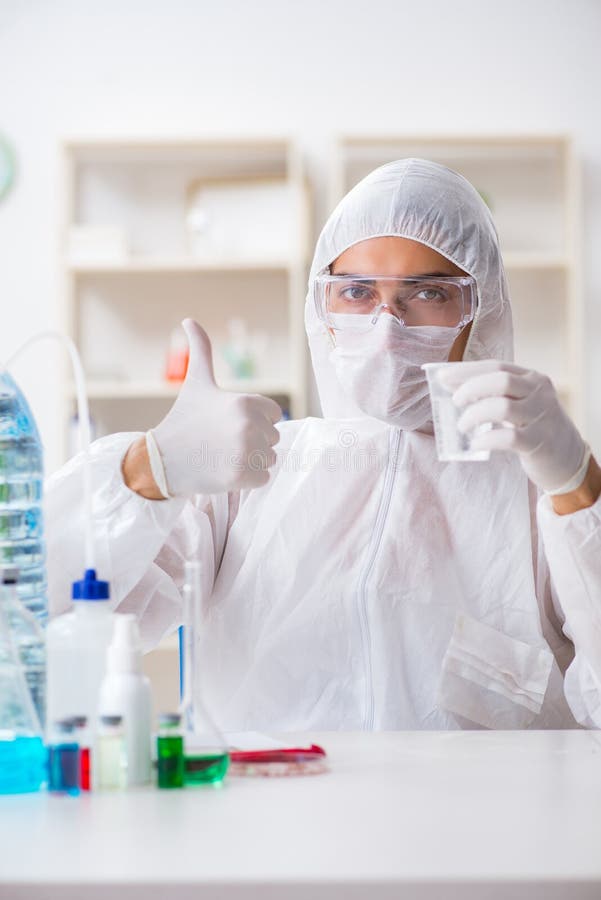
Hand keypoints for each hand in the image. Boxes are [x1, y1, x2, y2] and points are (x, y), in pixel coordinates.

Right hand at [151, 319, 280, 496]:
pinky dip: (248, 479)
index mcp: (245, 402)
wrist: (162, 460)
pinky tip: (225, 471)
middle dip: (252, 442)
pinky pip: (263, 479)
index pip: (273, 415)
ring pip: (269, 459)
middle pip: (272, 438)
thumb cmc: (183, 420)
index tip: (228, 424)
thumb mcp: (196, 383)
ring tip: (223, 456)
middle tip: (222, 443)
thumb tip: (188, 320)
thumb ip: (201, 351)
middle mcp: (249, 425)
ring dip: (251, 461)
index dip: (254, 421)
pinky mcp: (242, 476)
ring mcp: (246, 452)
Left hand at [439, 360, 586, 493]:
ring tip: (462, 426)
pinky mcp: (539, 442)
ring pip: (502, 408)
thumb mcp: (520, 402)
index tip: (443, 377)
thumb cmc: (533, 426)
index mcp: (533, 378)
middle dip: (471, 389)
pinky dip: (485, 439)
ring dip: (474, 415)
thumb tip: (450, 383)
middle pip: (501, 381)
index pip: (497, 366)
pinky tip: (475, 443)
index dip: (467, 370)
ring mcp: (541, 417)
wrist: (566, 456)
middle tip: (455, 402)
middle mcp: (540, 393)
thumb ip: (493, 392)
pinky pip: (507, 438)